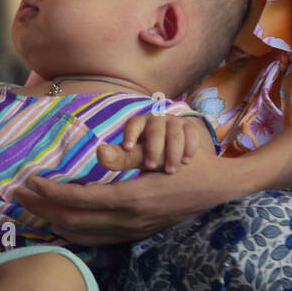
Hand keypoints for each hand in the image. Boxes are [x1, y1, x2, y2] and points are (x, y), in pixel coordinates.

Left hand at [12, 147, 250, 246]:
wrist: (218, 189)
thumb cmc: (189, 165)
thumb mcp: (160, 155)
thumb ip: (128, 157)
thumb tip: (98, 154)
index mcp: (131, 199)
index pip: (79, 200)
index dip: (50, 192)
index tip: (29, 181)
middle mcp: (128, 220)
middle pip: (73, 219)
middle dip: (42, 207)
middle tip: (17, 194)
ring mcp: (132, 230)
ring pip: (82, 233)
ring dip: (54, 220)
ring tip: (33, 207)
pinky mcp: (135, 233)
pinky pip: (96, 238)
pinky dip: (74, 231)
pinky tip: (63, 222)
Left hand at [96, 115, 214, 173]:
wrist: (183, 158)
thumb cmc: (153, 155)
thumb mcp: (138, 157)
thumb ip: (121, 157)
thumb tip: (99, 153)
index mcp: (141, 125)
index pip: (134, 123)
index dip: (131, 134)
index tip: (128, 147)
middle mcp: (158, 120)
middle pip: (155, 129)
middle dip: (154, 148)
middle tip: (151, 166)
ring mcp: (176, 123)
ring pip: (174, 133)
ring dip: (172, 151)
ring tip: (170, 170)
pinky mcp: (192, 129)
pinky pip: (191, 134)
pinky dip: (189, 147)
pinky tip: (186, 161)